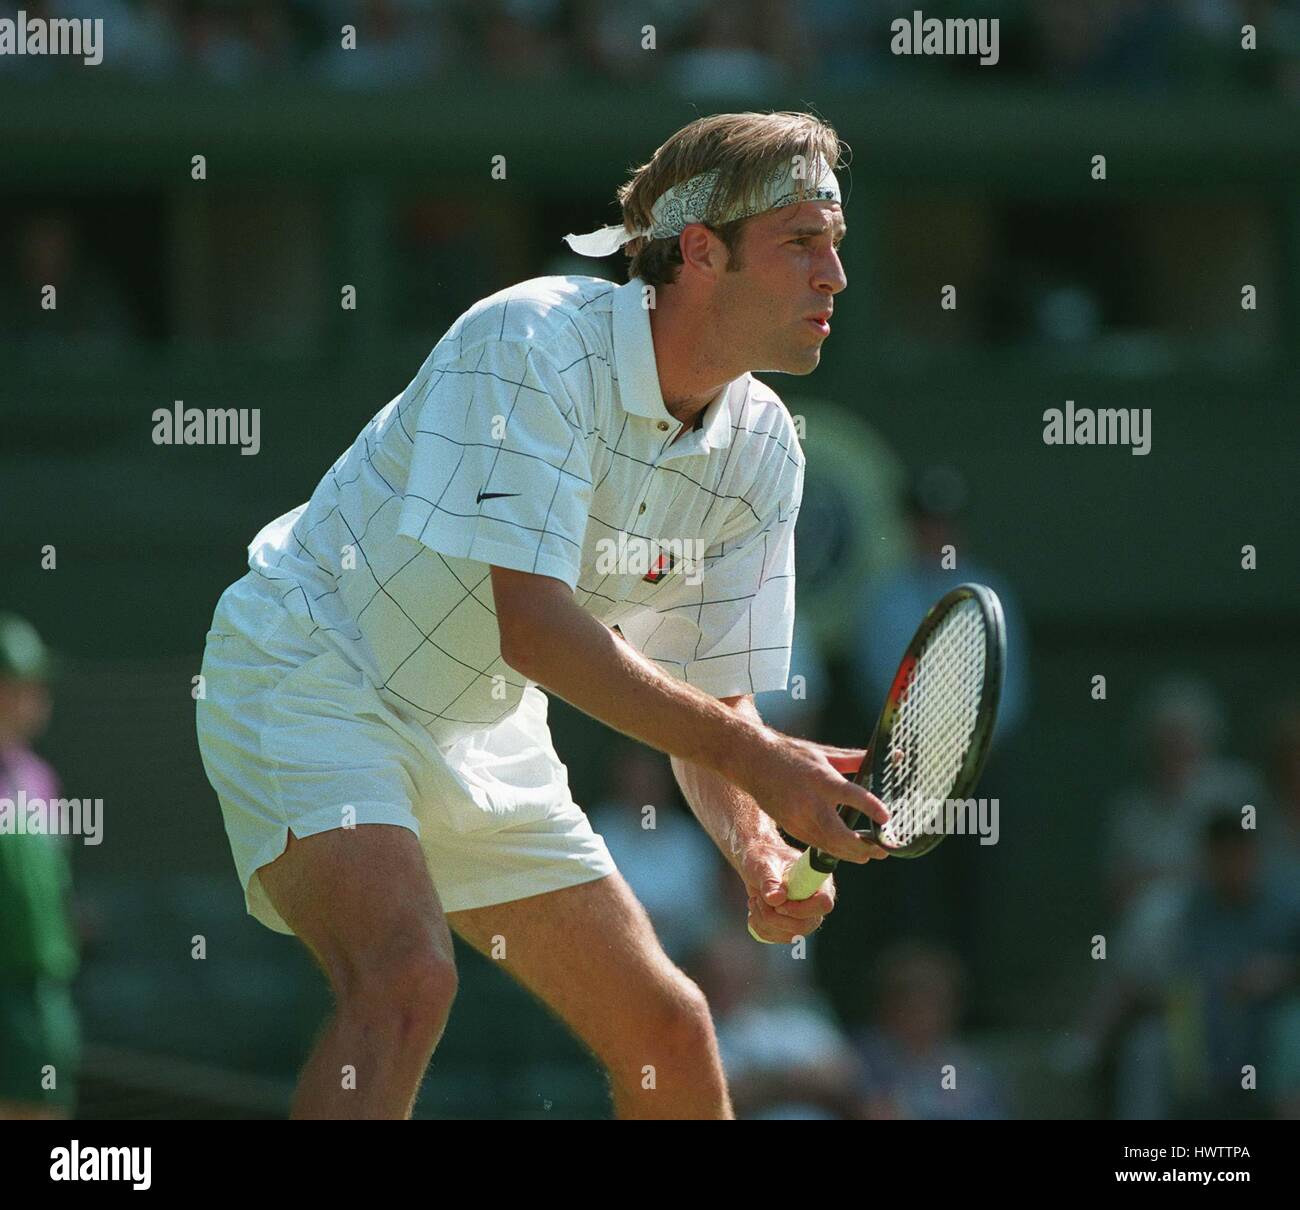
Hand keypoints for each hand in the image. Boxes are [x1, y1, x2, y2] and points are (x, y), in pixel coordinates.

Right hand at [730, 731, 890, 864]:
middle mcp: (809, 801)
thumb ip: (856, 760)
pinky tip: (847, 850)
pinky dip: (833, 850)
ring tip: (869, 855)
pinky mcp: (791, 827)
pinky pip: (816, 844)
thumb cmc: (793, 754)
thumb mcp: (825, 753)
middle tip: (882, 850)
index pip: (850, 795)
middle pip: (838, 832)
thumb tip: (891, 756)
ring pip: (828, 845)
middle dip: (862, 846)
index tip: (887, 818)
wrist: (753, 762)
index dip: (870, 807)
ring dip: (851, 853)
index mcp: (820, 778)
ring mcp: (797, 817)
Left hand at [736, 829, 886, 943]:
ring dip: (764, 920)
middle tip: (758, 900)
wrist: (756, 865)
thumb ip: (770, 880)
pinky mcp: (791, 927)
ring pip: (789, 935)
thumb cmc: (764, 858)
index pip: (823, 904)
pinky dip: (760, 926)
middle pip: (805, 925)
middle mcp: (815, 902)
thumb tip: (777, 899)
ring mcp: (805, 917)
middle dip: (776, 918)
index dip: (801, 909)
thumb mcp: (764, 864)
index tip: (777, 903)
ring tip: (755, 899)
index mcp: (817, 881)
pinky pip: (776, 937)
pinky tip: (755, 909)